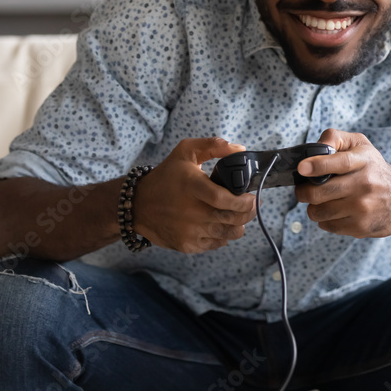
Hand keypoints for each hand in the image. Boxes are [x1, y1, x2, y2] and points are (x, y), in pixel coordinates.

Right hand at [132, 137, 256, 252]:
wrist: (138, 205)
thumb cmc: (166, 176)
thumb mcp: (185, 151)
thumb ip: (213, 145)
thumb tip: (240, 150)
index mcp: (192, 186)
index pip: (224, 199)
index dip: (244, 201)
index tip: (252, 196)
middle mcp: (191, 212)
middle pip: (232, 219)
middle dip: (249, 212)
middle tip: (253, 205)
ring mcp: (189, 231)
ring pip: (228, 234)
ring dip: (239, 224)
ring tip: (238, 214)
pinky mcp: (187, 245)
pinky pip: (216, 244)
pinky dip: (223, 235)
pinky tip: (220, 224)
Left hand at [294, 129, 390, 237]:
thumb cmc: (375, 169)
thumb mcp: (360, 144)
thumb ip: (335, 138)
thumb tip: (315, 148)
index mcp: (363, 161)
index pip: (340, 162)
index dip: (317, 165)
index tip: (302, 168)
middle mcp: (364, 185)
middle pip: (320, 192)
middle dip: (303, 192)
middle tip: (305, 189)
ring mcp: (363, 208)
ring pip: (319, 212)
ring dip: (313, 207)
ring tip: (321, 201)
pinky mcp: (361, 227)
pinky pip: (328, 225)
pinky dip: (324, 219)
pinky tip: (334, 211)